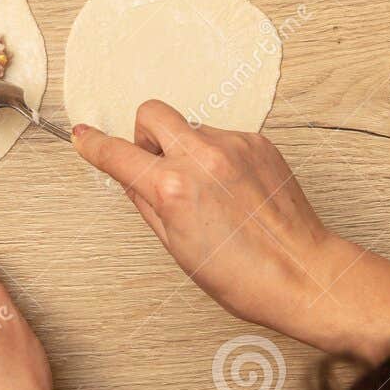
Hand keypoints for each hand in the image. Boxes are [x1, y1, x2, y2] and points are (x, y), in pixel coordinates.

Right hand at [73, 101, 372, 352]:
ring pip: (192, 127)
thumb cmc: (245, 276)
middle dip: (145, 134)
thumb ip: (146, 203)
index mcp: (174, 188)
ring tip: (211, 193)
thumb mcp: (178, 248)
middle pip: (153, 113)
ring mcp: (234, 145)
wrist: (305, 273)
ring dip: (188, 150)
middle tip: (157, 164)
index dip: (94, 144)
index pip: (118, 154)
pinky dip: (219, 157)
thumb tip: (128, 176)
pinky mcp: (260, 143)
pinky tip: (234, 190)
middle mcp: (202, 157)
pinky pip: (224, 137)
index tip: (84, 136)